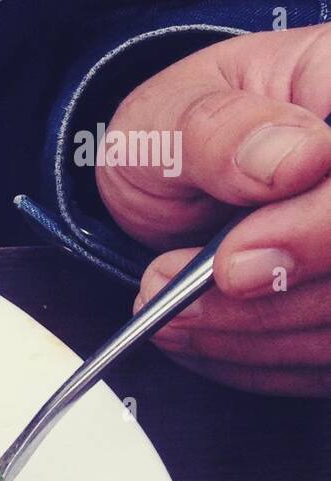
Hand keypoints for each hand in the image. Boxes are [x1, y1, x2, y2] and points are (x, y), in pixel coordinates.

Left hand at [96, 23, 330, 395]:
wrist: (174, 181)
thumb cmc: (178, 136)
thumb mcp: (165, 118)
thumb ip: (218, 132)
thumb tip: (293, 157)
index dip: (319, 230)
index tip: (232, 261)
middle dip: (268, 300)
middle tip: (167, 286)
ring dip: (251, 335)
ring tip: (172, 309)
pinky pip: (326, 362)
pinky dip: (258, 359)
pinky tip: (206, 332)